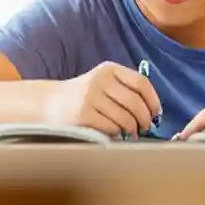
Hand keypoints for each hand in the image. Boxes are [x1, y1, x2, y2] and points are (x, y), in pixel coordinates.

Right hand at [44, 61, 161, 138]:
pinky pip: (111, 128)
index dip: (153, 100)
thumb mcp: (102, 83)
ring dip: (131, 129)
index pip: (141, 83)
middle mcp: (99, 80)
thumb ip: (125, 90)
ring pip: (125, 118)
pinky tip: (113, 134)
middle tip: (144, 128)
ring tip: (129, 133)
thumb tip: (153, 111)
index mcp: (108, 69)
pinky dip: (116, 134)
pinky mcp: (82, 115)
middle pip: (135, 102)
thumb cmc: (83, 97)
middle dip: (144, 119)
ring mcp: (90, 97)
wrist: (48, 103)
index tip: (156, 113)